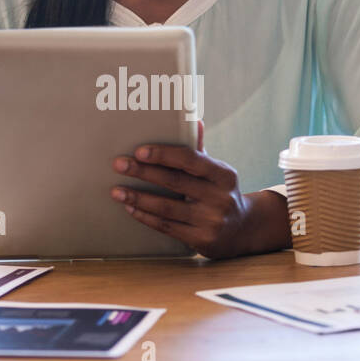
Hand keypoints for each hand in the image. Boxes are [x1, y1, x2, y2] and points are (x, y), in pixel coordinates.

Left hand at [110, 120, 254, 259]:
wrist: (243, 230)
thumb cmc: (220, 193)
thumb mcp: (217, 172)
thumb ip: (200, 150)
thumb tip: (195, 120)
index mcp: (223, 175)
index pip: (190, 159)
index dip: (163, 154)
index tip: (139, 151)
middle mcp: (220, 198)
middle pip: (174, 182)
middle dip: (143, 172)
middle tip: (119, 165)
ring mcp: (211, 221)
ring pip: (166, 207)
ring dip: (138, 197)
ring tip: (116, 191)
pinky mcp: (202, 241)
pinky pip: (167, 226)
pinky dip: (146, 216)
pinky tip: (130, 208)